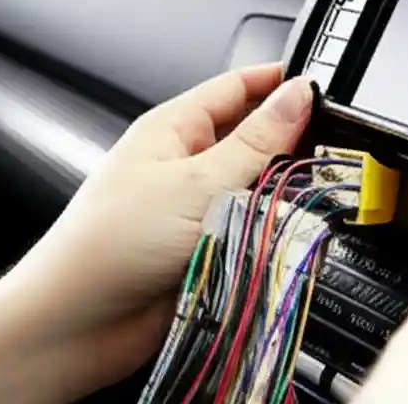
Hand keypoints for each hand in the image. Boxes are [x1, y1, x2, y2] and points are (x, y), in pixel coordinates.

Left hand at [0, 64, 312, 398]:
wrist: (78, 324)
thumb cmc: (109, 244)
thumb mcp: (196, 182)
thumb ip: (255, 141)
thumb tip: (296, 95)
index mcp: (174, 129)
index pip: (237, 88)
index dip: (280, 82)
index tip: (325, 86)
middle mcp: (185, 164)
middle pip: (253, 139)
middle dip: (289, 145)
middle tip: (330, 150)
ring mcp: (195, 209)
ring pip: (258, 190)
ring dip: (280, 195)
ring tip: (306, 197)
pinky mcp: (206, 251)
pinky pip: (251, 233)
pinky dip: (271, 235)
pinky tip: (287, 237)